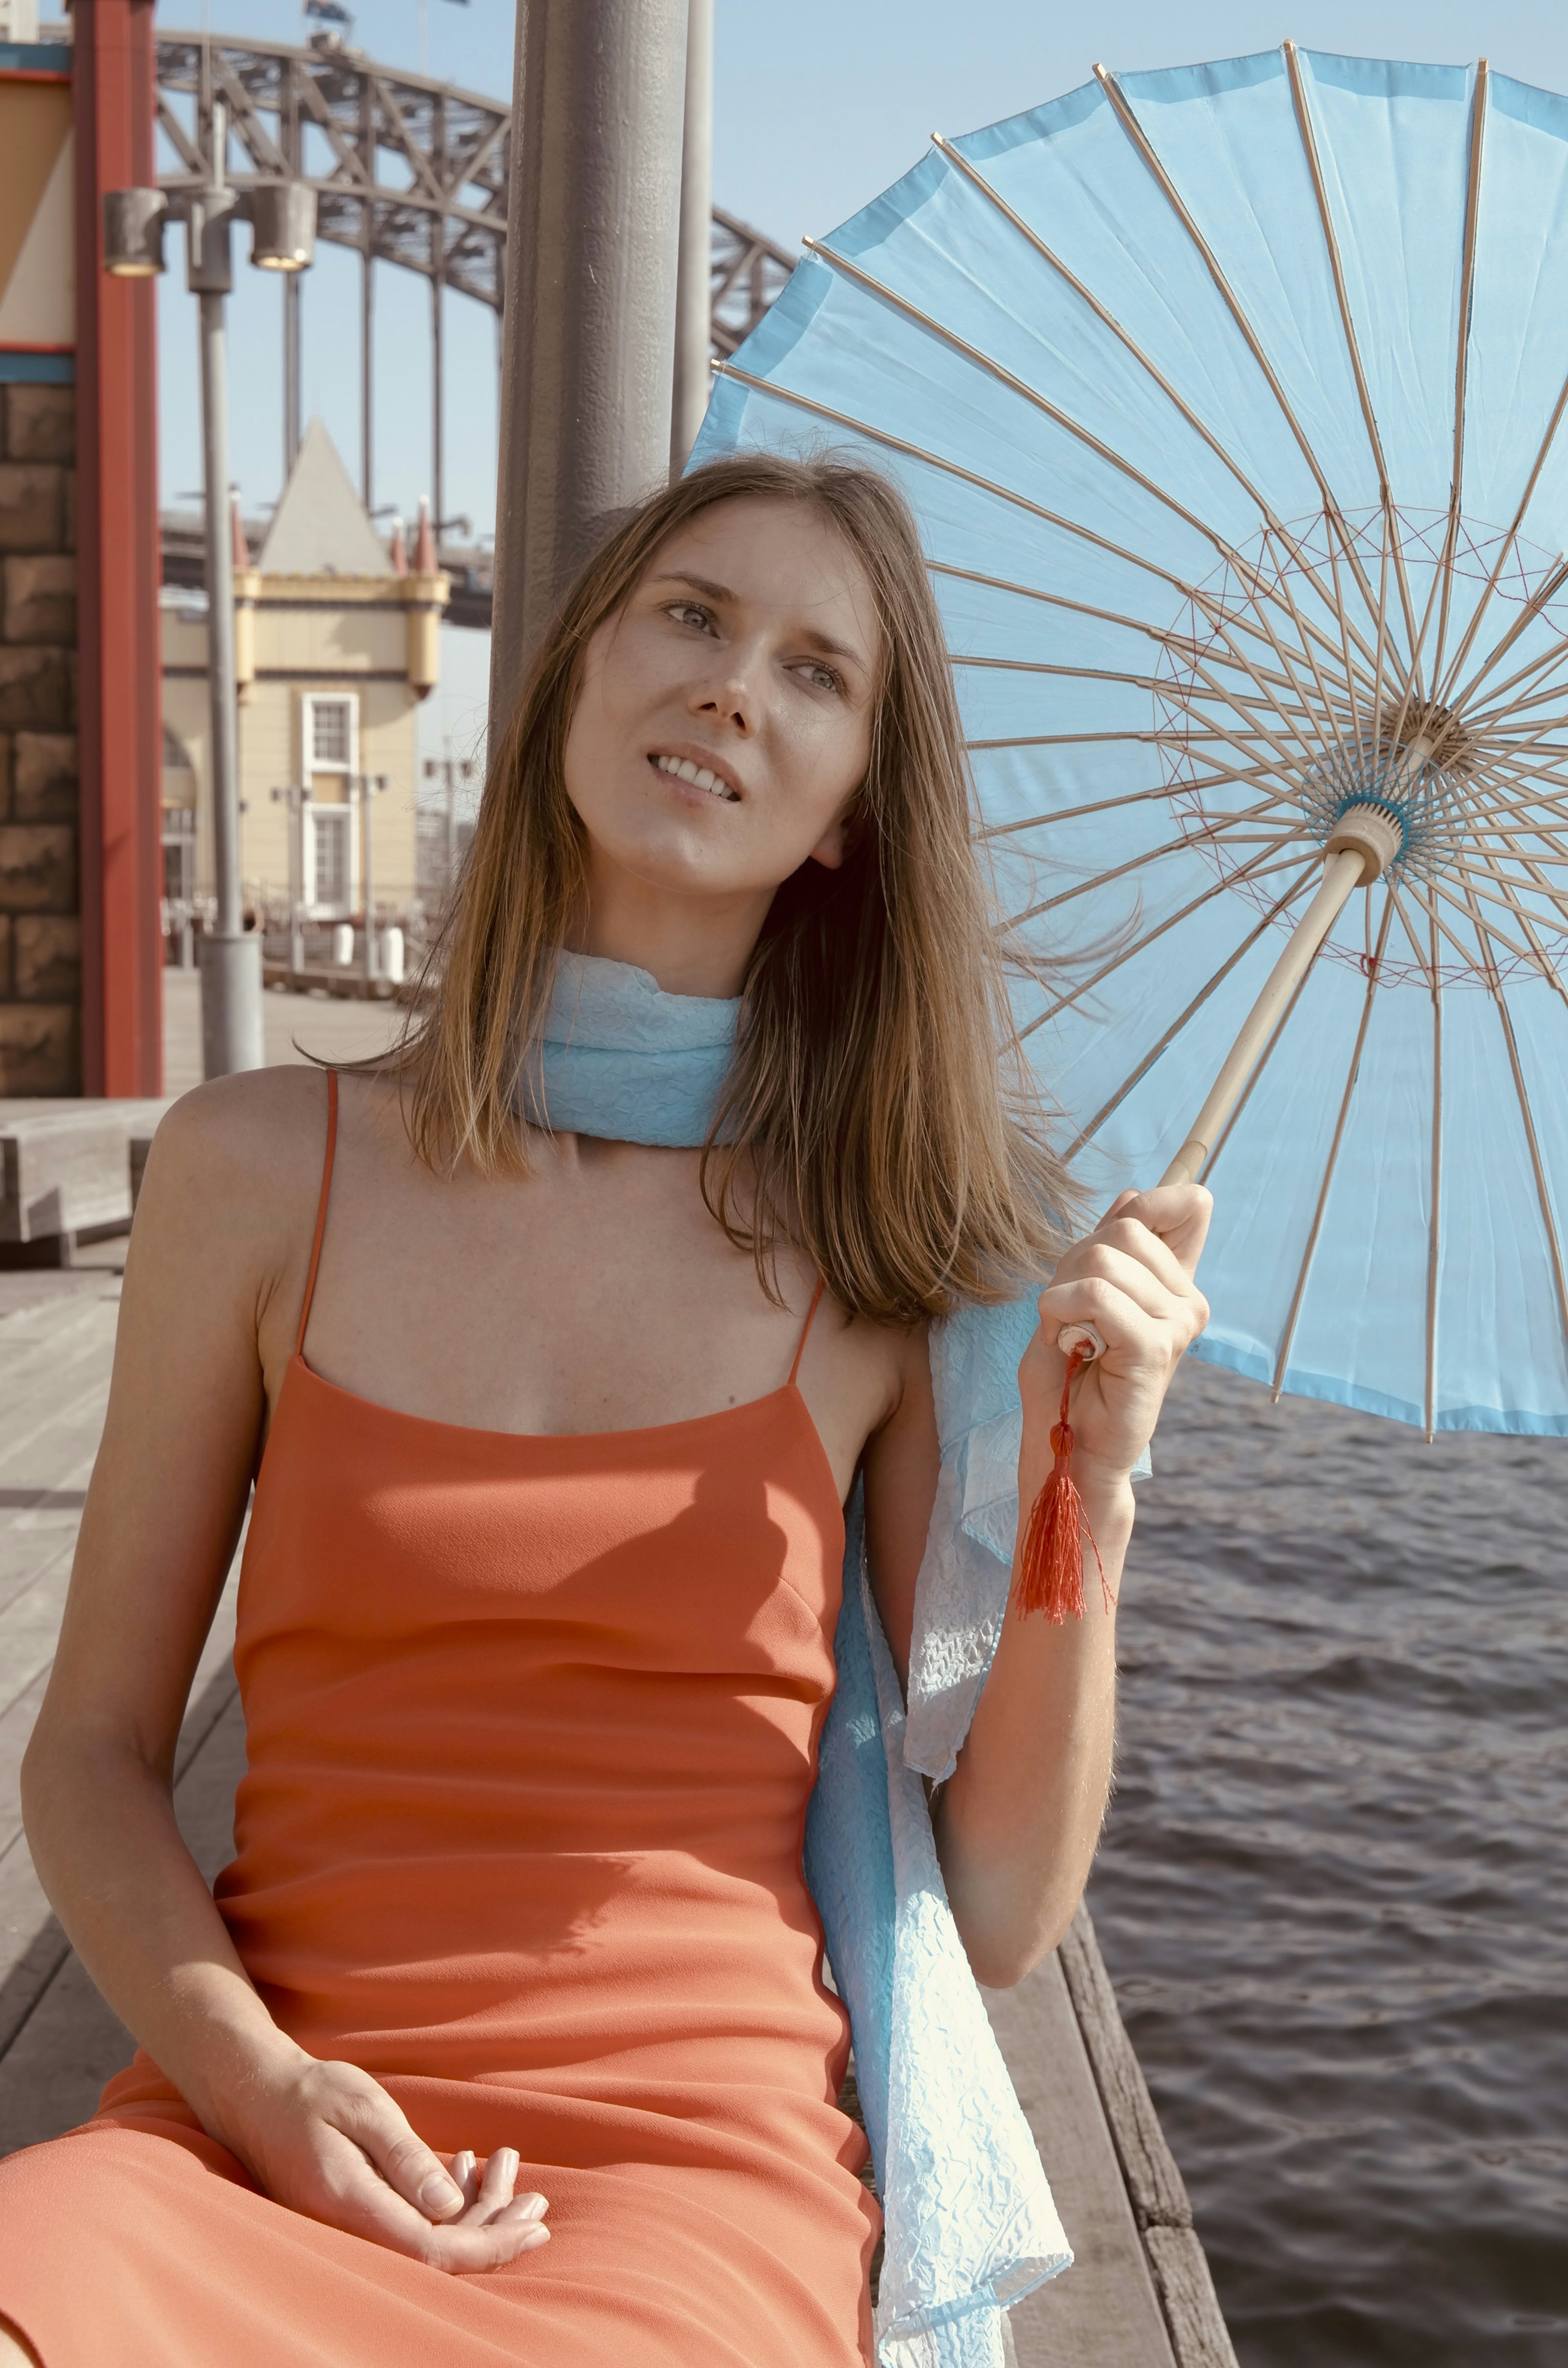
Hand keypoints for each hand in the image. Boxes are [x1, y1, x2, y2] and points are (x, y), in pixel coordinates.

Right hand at [218, 2047, 550, 2271]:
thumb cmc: (310, 2093)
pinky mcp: (353, 2216)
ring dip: (475, 2216)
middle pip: (434, 2256)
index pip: (430, 2251)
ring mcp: (348, 2228)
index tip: (532, 2231)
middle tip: (540, 2207)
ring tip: (515, 2179)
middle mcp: (348, 2229)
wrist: (256, 2096)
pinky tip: (468, 2169)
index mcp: (351, 2204)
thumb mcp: (363, 2109)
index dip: (485, 2247)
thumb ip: (404, 2159)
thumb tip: (448, 2203)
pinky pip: (408, 2226)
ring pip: (425, 2241)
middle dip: (493, 2235)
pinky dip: (447, 2205)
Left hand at [1020, 1185, 1210, 1485]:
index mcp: (1175, 1283)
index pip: (1190, 1205)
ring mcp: (1178, 1324)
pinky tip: (1065, 1344)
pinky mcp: (1156, 1349)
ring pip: (1103, 1261)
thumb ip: (1107, 1248)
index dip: (1145, 1206)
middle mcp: (1188, 1300)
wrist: (1066, 1446)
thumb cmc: (1068, 1375)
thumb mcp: (1077, 1294)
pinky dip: (1061, 1311)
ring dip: (1061, 1295)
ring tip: (1068, 1336)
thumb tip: (1133, 1195)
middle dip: (1074, 1263)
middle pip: (1125, 1228)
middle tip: (1069, 1314)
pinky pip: (1098, 1297)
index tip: (1108, 1243)